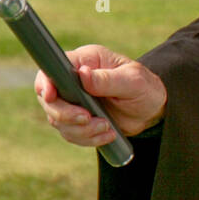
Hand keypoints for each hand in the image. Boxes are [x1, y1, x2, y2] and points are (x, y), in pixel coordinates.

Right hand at [34, 44, 167, 145]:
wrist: (152, 109)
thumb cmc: (145, 87)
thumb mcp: (133, 80)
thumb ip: (106, 79)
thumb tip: (81, 74)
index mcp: (85, 61)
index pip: (53, 69)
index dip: (45, 83)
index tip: (51, 96)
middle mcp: (74, 80)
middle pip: (50, 100)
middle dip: (66, 114)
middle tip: (88, 118)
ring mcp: (74, 101)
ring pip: (58, 120)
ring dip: (81, 129)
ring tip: (106, 128)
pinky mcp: (78, 120)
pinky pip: (71, 133)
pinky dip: (88, 138)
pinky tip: (108, 135)